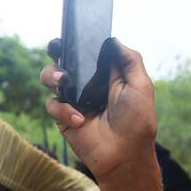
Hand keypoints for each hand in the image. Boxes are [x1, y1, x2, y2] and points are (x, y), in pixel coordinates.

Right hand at [42, 38, 158, 189]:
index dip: (76, 42)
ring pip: (50, 78)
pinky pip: (53, 105)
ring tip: (63, 83)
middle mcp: (86, 84)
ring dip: (52, 76)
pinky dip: (64, 111)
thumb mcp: (141, 86)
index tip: (71, 36)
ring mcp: (73, 100)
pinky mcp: (63, 117)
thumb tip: (112, 39)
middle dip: (56, 53)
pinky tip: (81, 120)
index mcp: (105, 74)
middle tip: (59, 56)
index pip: (85, 52)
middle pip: (62, 60)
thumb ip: (129, 60)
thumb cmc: (137, 121)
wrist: (125, 154)